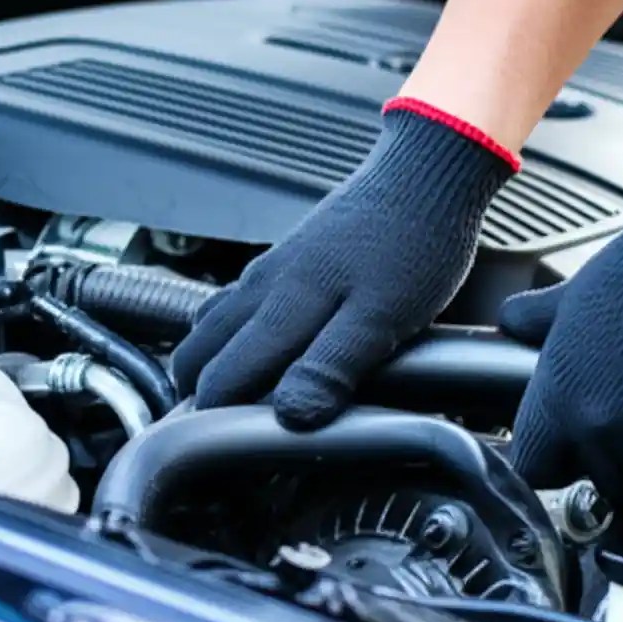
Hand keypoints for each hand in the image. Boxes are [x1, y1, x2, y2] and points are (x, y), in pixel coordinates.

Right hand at [173, 98, 517, 428]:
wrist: (425, 171)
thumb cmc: (416, 243)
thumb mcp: (384, 317)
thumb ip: (331, 365)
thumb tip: (288, 415)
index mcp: (281, 307)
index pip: (220, 377)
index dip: (216, 419)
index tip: (228, 450)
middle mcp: (262, 287)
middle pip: (197, 351)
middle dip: (197, 393)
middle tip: (223, 430)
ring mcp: (269, 269)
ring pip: (211, 325)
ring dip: (210, 362)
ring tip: (234, 397)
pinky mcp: (286, 259)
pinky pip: (235, 303)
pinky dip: (228, 333)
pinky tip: (258, 346)